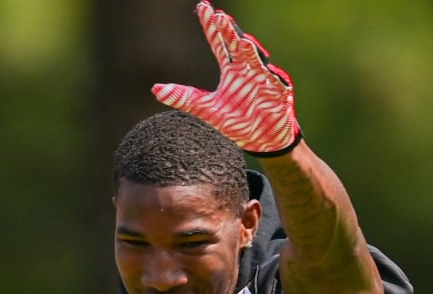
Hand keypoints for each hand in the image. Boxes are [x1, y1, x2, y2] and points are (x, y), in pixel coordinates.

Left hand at [152, 1, 300, 155]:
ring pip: (257, 60)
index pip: (219, 43)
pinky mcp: (278, 93)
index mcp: (232, 70)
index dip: (211, 27)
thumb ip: (183, 98)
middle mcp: (248, 69)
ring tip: (242, 41)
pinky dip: (271, 76)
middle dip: (229, 31)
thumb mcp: (206, 109)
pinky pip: (275, 83)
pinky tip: (266, 70)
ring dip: (250, 51)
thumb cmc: (238, 122)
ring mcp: (264, 79)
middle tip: (219, 16)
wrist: (261, 141)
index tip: (203, 8)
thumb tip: (154, 89)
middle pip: (237, 45)